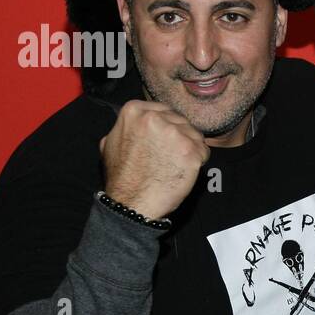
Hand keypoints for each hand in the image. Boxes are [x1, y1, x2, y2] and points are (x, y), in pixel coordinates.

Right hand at [99, 100, 210, 219]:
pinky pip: (203, 151)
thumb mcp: (111, 142)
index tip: (164, 141)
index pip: (164, 111)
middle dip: (179, 138)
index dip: (168, 127)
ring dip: (189, 149)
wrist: (131, 202)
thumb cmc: (122, 177)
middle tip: (168, 157)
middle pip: (181, 121)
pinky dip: (197, 161)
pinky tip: (182, 171)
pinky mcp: (190, 150)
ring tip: (174, 165)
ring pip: (194, 134)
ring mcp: (174, 133)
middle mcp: (155, 117)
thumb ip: (127, 126)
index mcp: (134, 111)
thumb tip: (135, 122)